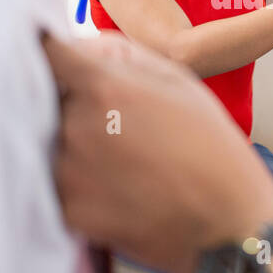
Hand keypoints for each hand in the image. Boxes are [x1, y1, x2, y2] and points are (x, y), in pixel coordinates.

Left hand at [42, 31, 272, 272]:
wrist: (227, 226)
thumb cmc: (212, 152)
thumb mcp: (179, 82)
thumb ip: (120, 53)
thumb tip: (76, 46)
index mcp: (102, 86)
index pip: (45, 52)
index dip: (49, 56)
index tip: (55, 61)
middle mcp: (76, 125)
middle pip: (46, 100)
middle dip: (68, 104)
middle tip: (115, 126)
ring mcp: (67, 171)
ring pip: (50, 144)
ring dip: (72, 146)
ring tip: (123, 163)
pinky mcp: (67, 211)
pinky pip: (57, 185)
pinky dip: (78, 184)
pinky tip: (118, 190)